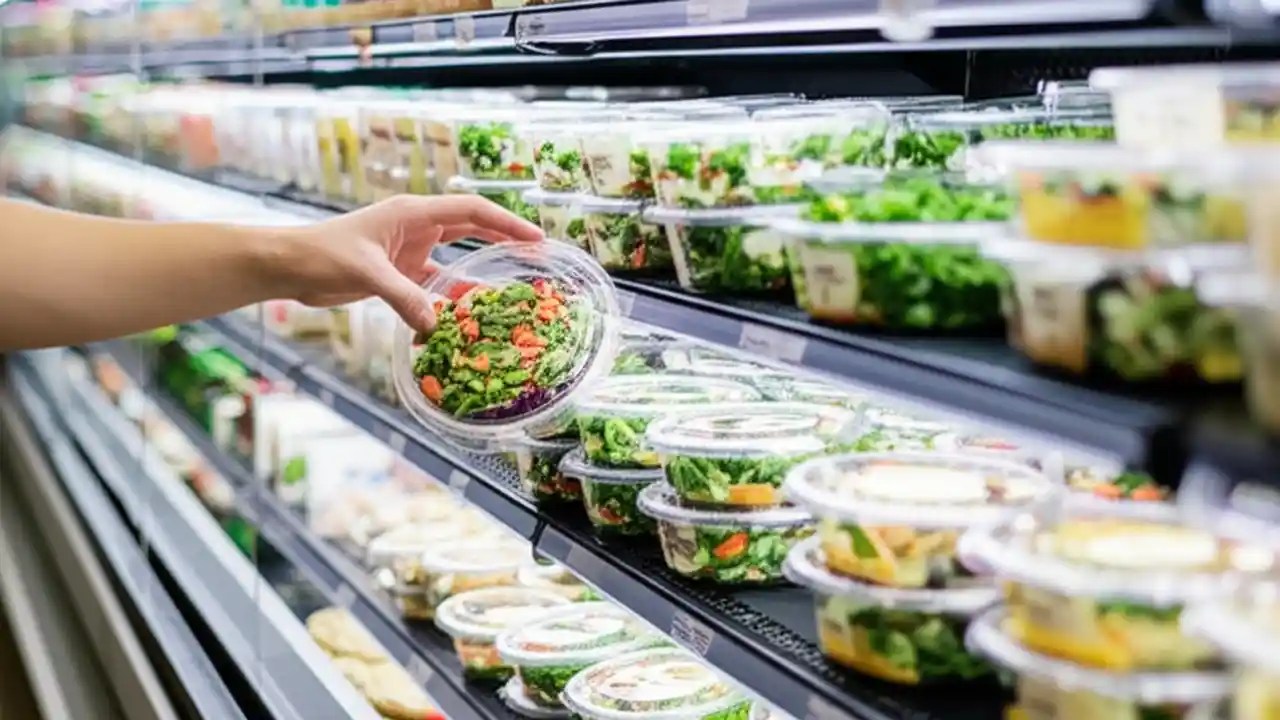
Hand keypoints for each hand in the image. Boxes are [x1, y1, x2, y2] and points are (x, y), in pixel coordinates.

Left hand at [279, 195, 542, 330]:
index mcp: (413, 213)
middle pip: (471, 226)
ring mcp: (408, 248)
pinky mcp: (398, 271)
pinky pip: (436, 280)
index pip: (471, 210)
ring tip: (513, 279)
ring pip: (457, 253)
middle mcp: (415, 226)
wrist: (289, 266)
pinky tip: (470, 309)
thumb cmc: (321, 255)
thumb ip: (404, 298)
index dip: (506, 222)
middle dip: (504, 237)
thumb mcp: (366, 274)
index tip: (535, 238)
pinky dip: (454, 292)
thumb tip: (436, 328)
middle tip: (537, 254)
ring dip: (482, 263)